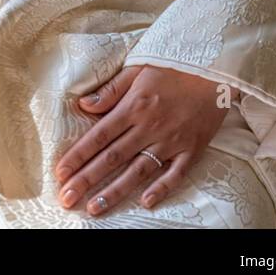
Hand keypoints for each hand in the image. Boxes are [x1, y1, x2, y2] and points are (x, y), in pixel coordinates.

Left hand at [54, 64, 230, 216]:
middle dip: (88, 179)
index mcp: (134, 106)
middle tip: (67, 198)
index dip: (78, 155)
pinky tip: (145, 202)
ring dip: (115, 191)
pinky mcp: (192, 149)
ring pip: (139, 170)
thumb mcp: (137, 69)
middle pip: (113, 157)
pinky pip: (176, 173)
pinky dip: (161, 189)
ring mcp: (172, 140)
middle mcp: (150, 126)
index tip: (61, 172)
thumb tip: (83, 105)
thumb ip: (111, 90)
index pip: (100, 135)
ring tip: (94, 208)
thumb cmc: (172, 66)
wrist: (215, 68)